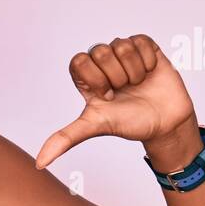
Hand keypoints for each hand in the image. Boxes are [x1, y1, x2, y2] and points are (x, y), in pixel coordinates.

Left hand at [35, 34, 196, 169]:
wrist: (165, 124)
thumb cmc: (129, 123)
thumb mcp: (95, 127)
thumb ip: (66, 138)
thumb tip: (39, 163)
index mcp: (87, 77)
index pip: (79, 61)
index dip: (95, 79)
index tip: (105, 96)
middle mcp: (103, 62)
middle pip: (99, 51)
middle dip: (115, 76)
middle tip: (123, 91)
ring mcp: (124, 53)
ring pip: (121, 46)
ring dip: (133, 71)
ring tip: (137, 84)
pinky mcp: (145, 47)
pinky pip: (140, 41)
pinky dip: (148, 61)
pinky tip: (150, 73)